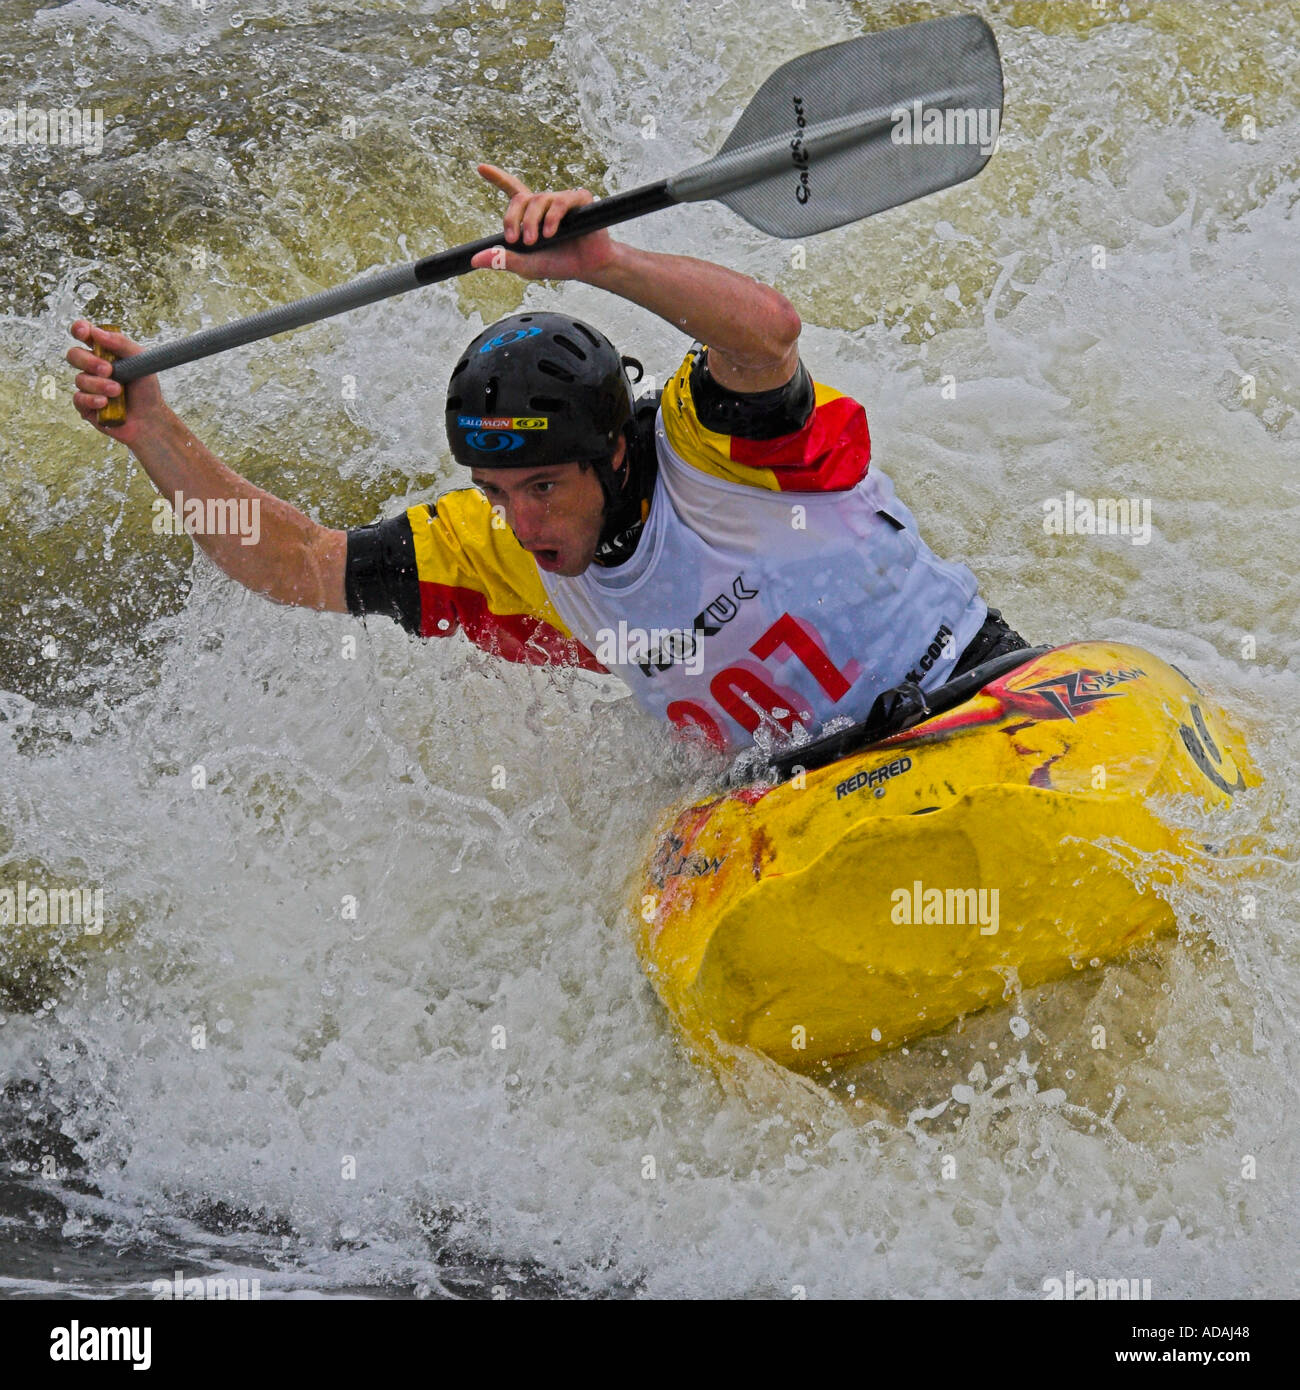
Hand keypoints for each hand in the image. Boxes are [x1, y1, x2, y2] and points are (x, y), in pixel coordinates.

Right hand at [66, 320, 167, 444]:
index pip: (84, 335)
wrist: (151, 420)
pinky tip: (105, 403)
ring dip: (100, 385)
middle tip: (109, 370)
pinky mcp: (85, 406)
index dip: (79, 330)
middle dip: (89, 362)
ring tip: (118, 392)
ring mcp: (88, 387)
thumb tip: (97, 332)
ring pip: (80, 379)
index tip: (84, 332)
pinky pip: (78, 398)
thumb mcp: (141, 361)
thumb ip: (122, 343)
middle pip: (74, 355)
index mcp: (104, 352)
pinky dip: (92, 399)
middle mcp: (92, 368)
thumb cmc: (146, 390)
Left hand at [468, 163, 616, 282]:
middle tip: (513, 239)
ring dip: (532, 221)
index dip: (498, 178)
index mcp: (533, 214)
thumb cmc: (560, 264)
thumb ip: (503, 260)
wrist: (589, 268)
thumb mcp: (527, 265)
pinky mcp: (580, 199)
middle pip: (521, 198)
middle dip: (512, 218)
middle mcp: (546, 203)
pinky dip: (552, 217)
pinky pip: (561, 201)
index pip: (514, 191)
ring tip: (534, 241)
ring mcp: (563, 199)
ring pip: (539, 199)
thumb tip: (475, 260)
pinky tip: (550, 233)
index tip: (481, 168)